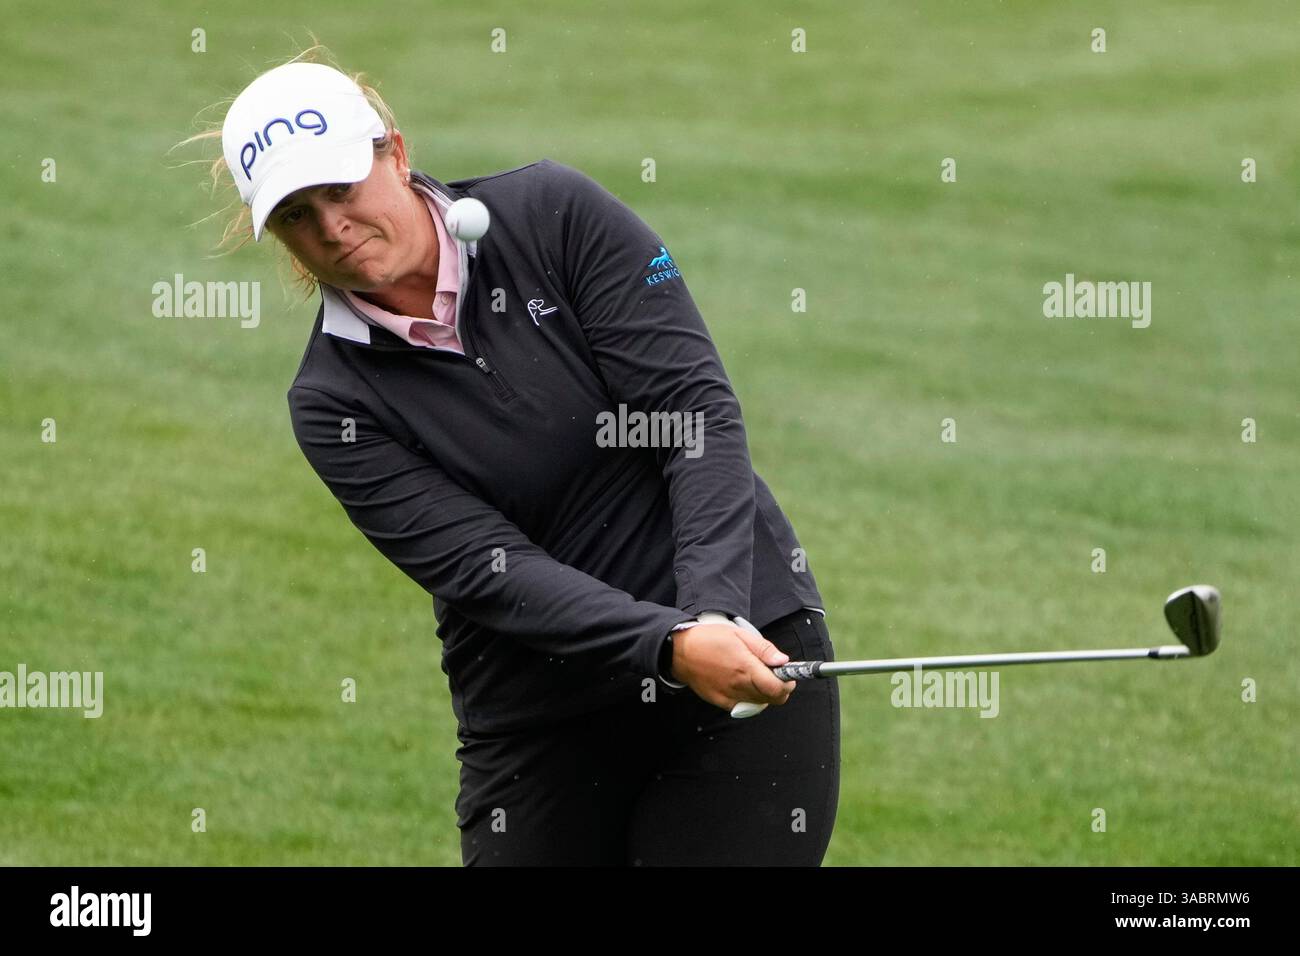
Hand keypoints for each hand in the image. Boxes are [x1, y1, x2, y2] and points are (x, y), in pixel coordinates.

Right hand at [670, 620, 795, 711]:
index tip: (788, 676)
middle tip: (774, 675)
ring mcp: (729, 696)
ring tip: (757, 677)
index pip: (776, 688)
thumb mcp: (740, 635)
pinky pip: (744, 706)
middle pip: (771, 699)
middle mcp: (739, 685)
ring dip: (765, 694)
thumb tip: (783, 661)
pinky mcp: (721, 702)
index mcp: (745, 667)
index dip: (787, 684)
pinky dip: (750, 698)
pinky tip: (743, 684)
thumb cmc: (710, 639)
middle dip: (779, 689)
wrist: (680, 652)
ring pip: (759, 704)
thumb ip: (764, 649)